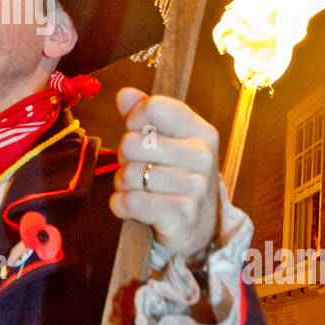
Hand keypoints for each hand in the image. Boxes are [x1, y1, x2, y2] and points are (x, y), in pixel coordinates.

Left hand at [110, 89, 219, 263]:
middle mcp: (203, 155)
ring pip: (128, 174)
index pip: (153, 107)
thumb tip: (124, 94)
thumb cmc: (176, 181)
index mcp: (201, 131)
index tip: (140, 135)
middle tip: (141, 172)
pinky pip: (129, 201)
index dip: (134, 121)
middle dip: (125, 160)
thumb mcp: (167, 144)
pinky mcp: (181, 213)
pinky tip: (135, 208)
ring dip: (124, 186)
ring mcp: (195, 185)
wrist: (197, 231)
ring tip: (141, 191)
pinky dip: (122, 206)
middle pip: (131, 143)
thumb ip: (144, 116)